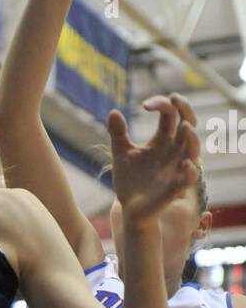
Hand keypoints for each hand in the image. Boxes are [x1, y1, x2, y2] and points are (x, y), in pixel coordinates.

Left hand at [109, 94, 198, 227]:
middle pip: (188, 125)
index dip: (162, 104)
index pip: (170, 115)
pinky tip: (187, 163)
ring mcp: (177, 168)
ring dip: (192, 138)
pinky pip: (189, 178)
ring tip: (185, 126)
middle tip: (175, 99)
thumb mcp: (121, 153)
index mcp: (162, 141)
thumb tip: (114, 111)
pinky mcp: (176, 187)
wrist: (130, 209)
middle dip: (185, 110)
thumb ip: (118, 133)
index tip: (145, 105)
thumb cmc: (129, 180)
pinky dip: (191, 170)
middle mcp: (174, 151)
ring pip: (193, 150)